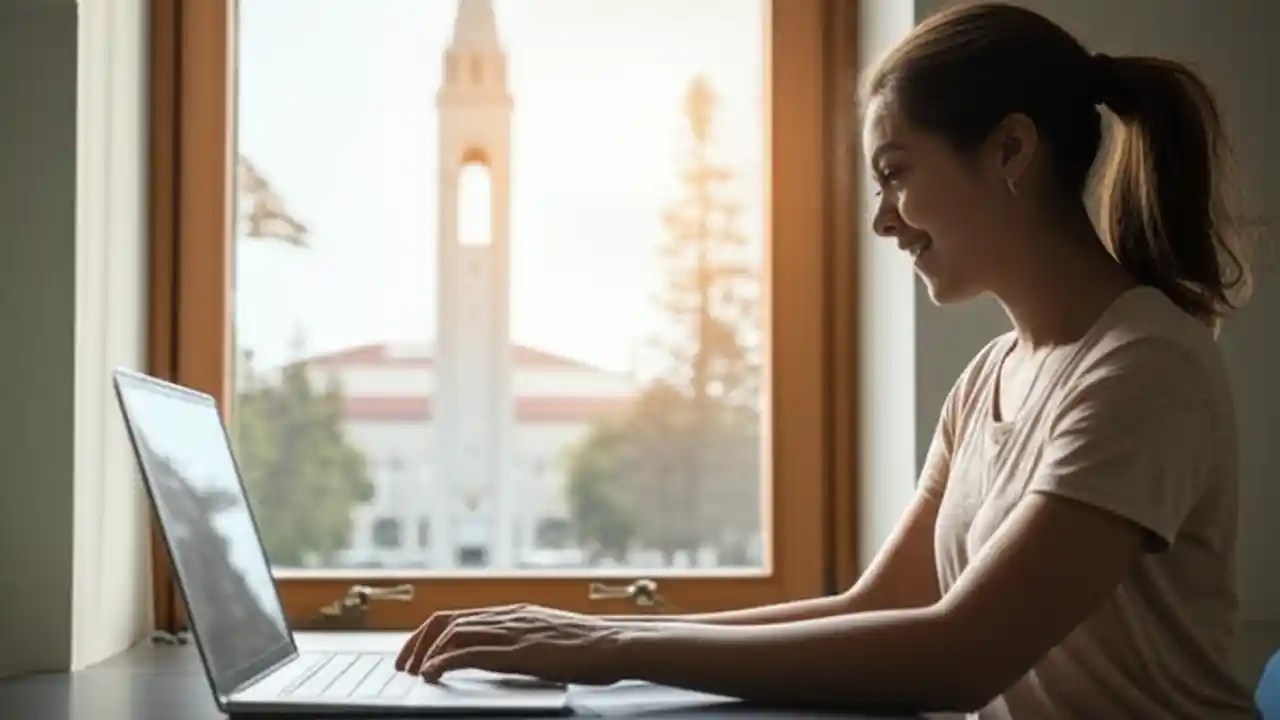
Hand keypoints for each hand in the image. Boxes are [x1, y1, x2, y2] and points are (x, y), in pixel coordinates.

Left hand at [396, 604, 628, 684]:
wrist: (614, 645)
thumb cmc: (589, 648)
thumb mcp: (548, 637)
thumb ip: (523, 640)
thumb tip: (502, 654)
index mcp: (513, 613)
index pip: (457, 616)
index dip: (429, 634)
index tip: (414, 655)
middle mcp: (507, 616)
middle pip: (446, 620)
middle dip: (417, 643)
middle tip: (402, 667)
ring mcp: (512, 631)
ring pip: (453, 633)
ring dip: (426, 654)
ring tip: (415, 674)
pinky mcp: (518, 650)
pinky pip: (471, 652)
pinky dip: (446, 661)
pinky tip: (434, 674)